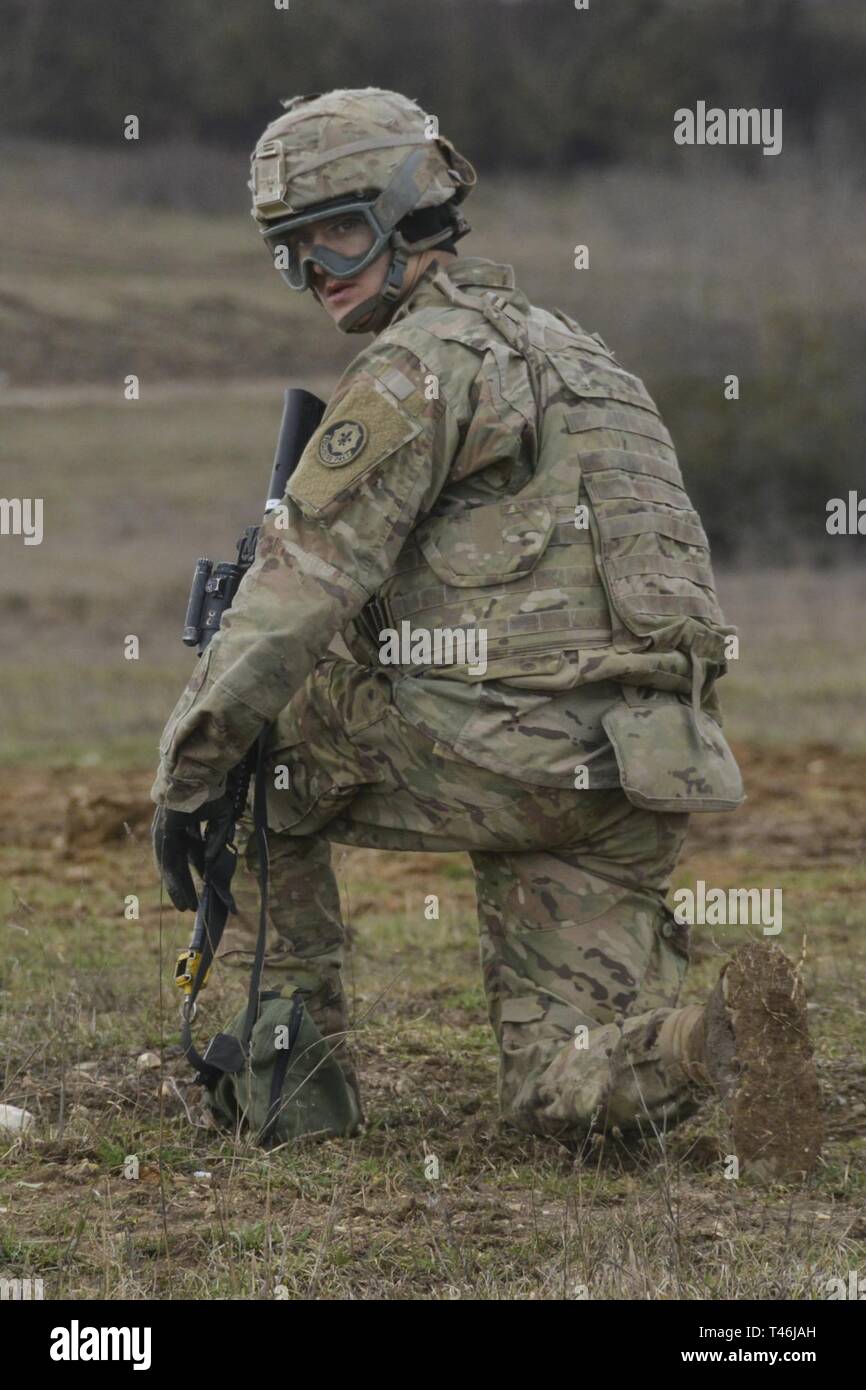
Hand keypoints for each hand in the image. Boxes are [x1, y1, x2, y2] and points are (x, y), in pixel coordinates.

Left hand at [151, 796, 233, 910]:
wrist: (200, 774)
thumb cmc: (211, 791)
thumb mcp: (222, 819)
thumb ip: (218, 839)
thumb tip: (210, 861)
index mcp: (186, 826)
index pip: (192, 855)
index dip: (199, 872)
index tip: (207, 887)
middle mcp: (173, 832)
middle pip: (179, 865)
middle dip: (186, 886)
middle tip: (193, 906)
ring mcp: (165, 833)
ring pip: (171, 868)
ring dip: (179, 889)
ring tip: (187, 907)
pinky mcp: (162, 835)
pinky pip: (167, 863)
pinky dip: (173, 882)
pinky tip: (180, 896)